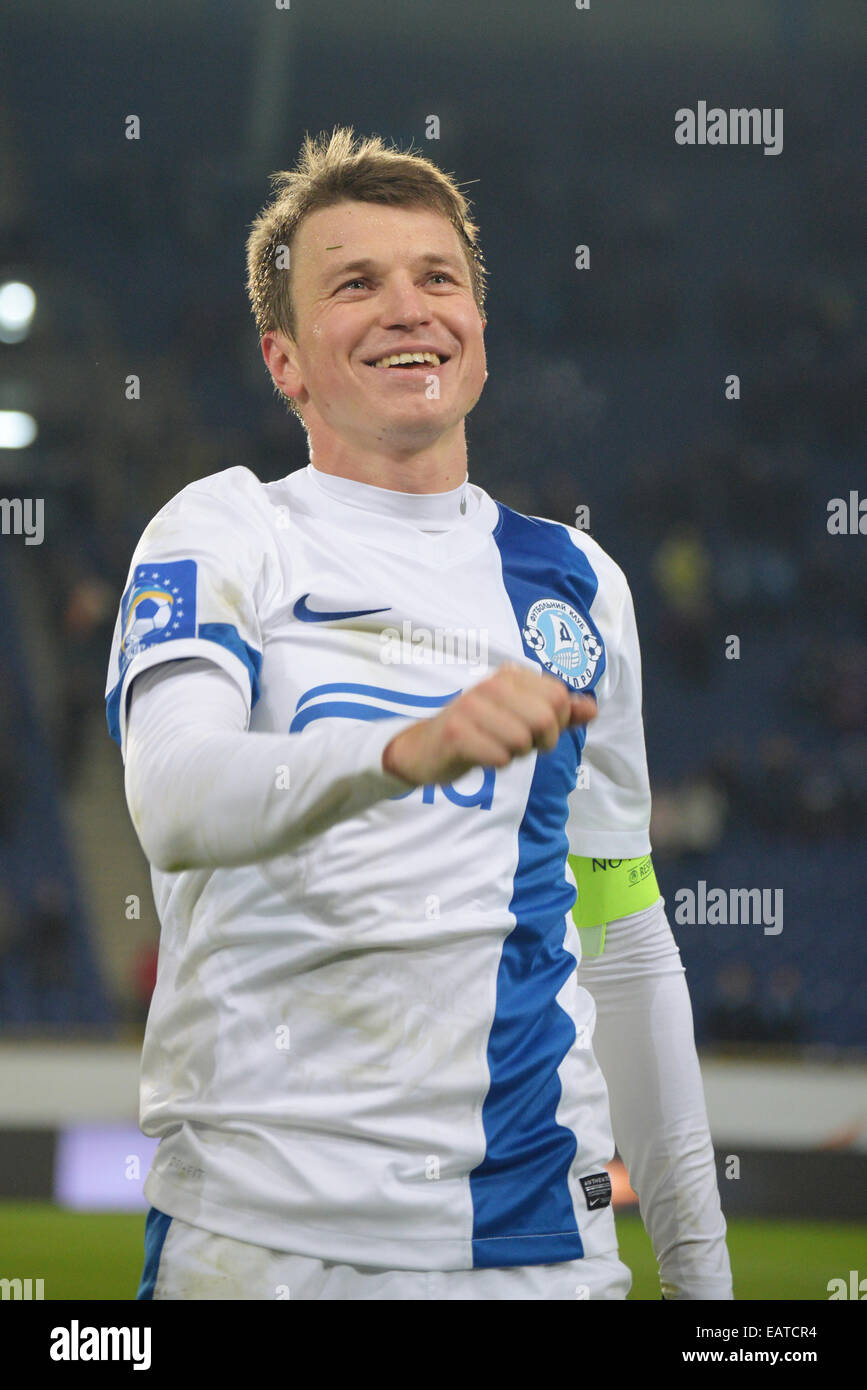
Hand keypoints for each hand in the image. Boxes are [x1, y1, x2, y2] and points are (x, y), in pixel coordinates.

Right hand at [382, 662, 596, 786]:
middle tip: (520, 745)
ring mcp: (470, 706)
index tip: (536, 731)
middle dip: (541, 741)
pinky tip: (481, 757)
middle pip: (546, 717)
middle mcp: (491, 684)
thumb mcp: (522, 719)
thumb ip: (559, 713)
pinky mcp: (456, 732)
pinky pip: (499, 757)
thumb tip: (591, 709)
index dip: (558, 723)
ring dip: (515, 754)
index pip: (559, 696)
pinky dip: (497, 764)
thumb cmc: (480, 734)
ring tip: (496, 748)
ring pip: (523, 739)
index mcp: (510, 676)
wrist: (426, 751)